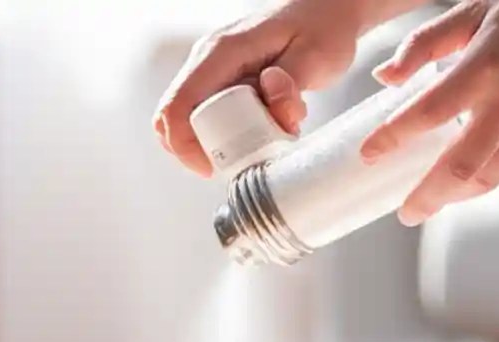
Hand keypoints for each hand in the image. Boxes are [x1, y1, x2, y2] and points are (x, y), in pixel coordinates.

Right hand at [153, 0, 369, 177]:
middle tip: (243, 160)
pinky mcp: (220, 81)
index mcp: (222, 52)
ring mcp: (211, 70)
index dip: (185, 145)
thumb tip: (271, 102)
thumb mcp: (316, 57)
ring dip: (217, 142)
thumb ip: (292, 84)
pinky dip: (226, 134)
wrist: (324, 11)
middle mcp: (207, 59)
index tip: (212, 168)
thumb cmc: (321, 27)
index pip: (179, 105)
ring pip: (188, 119)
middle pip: (175, 118)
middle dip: (203, 148)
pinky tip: (258, 132)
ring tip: (256, 143)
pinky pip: (206, 115)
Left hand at [359, 0, 498, 225]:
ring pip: (488, 178)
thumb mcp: (478, 11)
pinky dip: (488, 176)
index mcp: (485, 65)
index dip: (392, 139)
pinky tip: (472, 175)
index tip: (368, 157)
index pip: (426, 113)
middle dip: (425, 198)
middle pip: (457, 168)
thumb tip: (384, 78)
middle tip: (406, 213)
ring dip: (456, 195)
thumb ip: (426, 43)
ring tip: (433, 198)